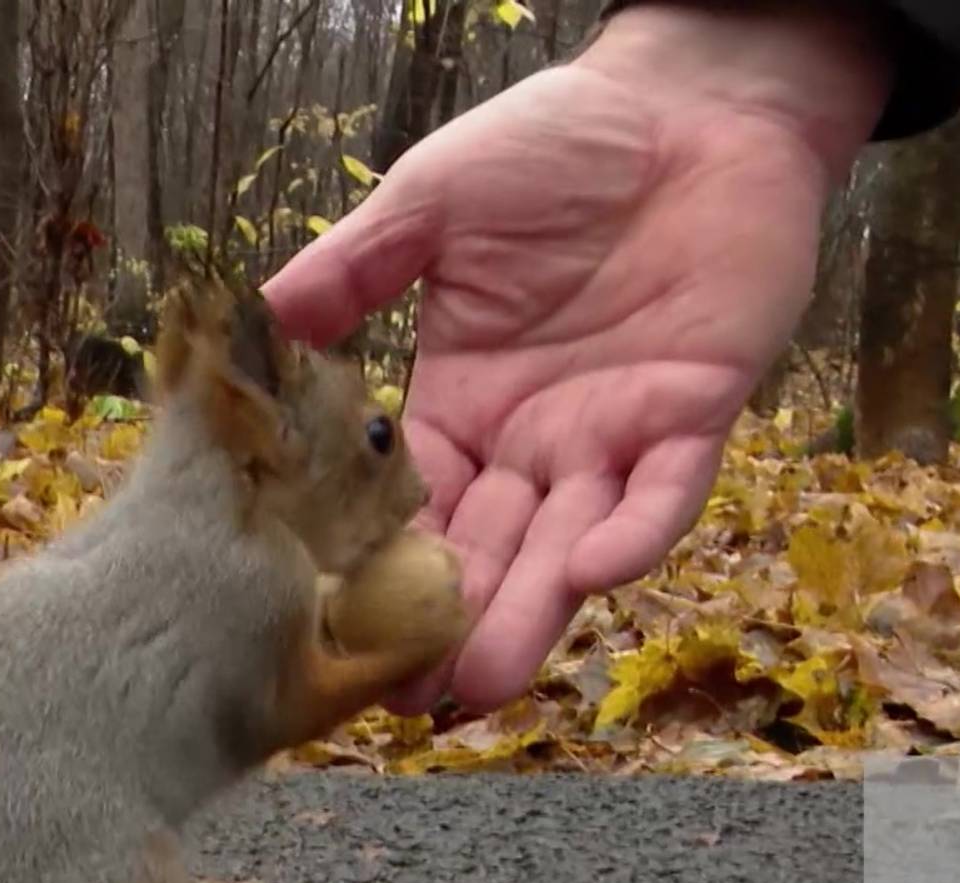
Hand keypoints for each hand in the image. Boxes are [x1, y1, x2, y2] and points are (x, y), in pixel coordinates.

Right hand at [262, 1, 889, 710]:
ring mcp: (614, 432)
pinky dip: (634, 534)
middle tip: (403, 701)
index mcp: (464, 399)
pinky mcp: (695, 413)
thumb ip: (354, 266)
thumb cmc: (559, 145)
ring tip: (481, 685)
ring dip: (528, 615)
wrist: (690, 105)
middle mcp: (534, 438)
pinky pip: (664, 491)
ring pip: (566, 548)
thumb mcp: (431, 202)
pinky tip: (591, 572)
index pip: (410, 501)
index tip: (331, 629)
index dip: (376, 564)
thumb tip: (264, 315)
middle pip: (486, 550)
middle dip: (447, 625)